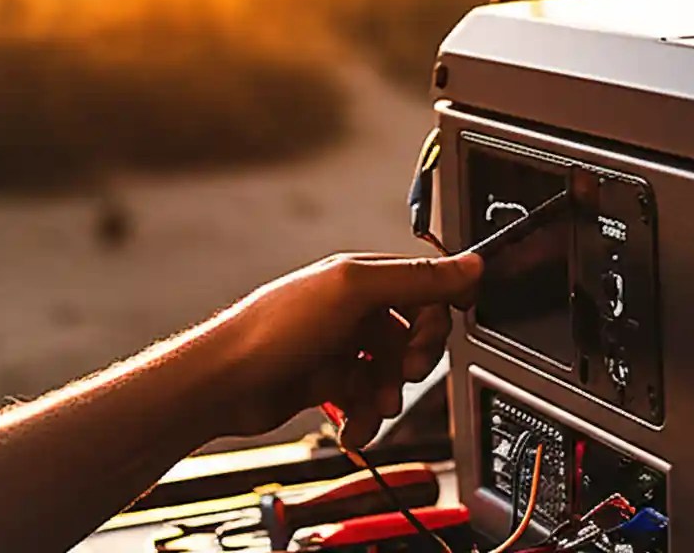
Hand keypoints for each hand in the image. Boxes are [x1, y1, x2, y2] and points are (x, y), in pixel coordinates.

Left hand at [220, 252, 482, 447]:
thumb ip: (417, 278)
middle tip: (401, 379)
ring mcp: (339, 348)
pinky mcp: (326, 383)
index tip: (431, 348)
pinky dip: (364, 419)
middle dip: (411, 365)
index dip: (435, 322)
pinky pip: (364, 402)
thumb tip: (470, 267)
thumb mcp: (354, 292)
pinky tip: (352, 427)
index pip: (424, 293)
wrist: (222, 384)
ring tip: (371, 409)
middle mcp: (352, 310)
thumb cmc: (273, 331)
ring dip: (387, 397)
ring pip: (389, 376)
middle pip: (411, 339)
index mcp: (362, 278)